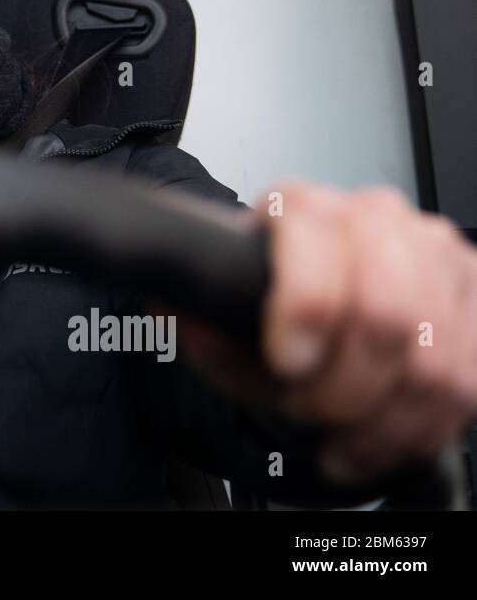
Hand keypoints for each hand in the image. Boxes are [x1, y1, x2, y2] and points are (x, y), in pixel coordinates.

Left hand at [180, 181, 476, 484]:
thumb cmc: (263, 308)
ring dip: (379, 422)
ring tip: (336, 437)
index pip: (316, 240)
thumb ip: (202, 322)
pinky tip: (374, 441)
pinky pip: (466, 384)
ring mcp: (434, 255)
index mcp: (301, 207)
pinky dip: (416, 431)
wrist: (308, 310)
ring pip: (433, 360)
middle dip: (344, 387)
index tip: (287, 363)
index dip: (306, 307)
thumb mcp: (214, 318)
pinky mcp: (473, 299)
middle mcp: (374, 218)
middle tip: (305, 410)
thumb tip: (200, 321)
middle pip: (386, 310)